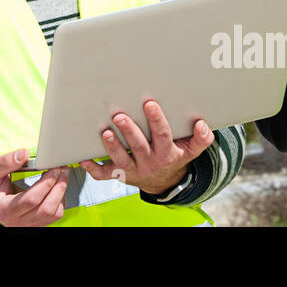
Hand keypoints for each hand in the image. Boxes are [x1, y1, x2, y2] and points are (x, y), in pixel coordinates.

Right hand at [0, 148, 67, 226]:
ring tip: (61, 176)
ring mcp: (27, 225)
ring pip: (53, 214)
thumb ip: (6, 161)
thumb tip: (24, 154)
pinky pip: (52, 216)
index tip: (54, 168)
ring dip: (61, 194)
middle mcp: (18, 222)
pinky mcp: (33, 223)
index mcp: (6, 210)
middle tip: (62, 170)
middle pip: (47, 209)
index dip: (46, 183)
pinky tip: (55, 186)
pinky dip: (58, 201)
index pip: (32, 199)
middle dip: (59, 187)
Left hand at [77, 100, 212, 194]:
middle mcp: (149, 162)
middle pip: (138, 146)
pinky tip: (83, 158)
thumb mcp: (191, 150)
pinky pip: (104, 174)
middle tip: (120, 116)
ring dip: (112, 147)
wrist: (164, 182)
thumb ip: (201, 139)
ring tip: (105, 132)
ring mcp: (133, 170)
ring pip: (120, 160)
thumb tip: (203, 125)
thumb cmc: (175, 156)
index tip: (149, 103)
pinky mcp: (119, 175)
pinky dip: (93, 168)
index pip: (162, 135)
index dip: (156, 120)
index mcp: (166, 153)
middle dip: (129, 131)